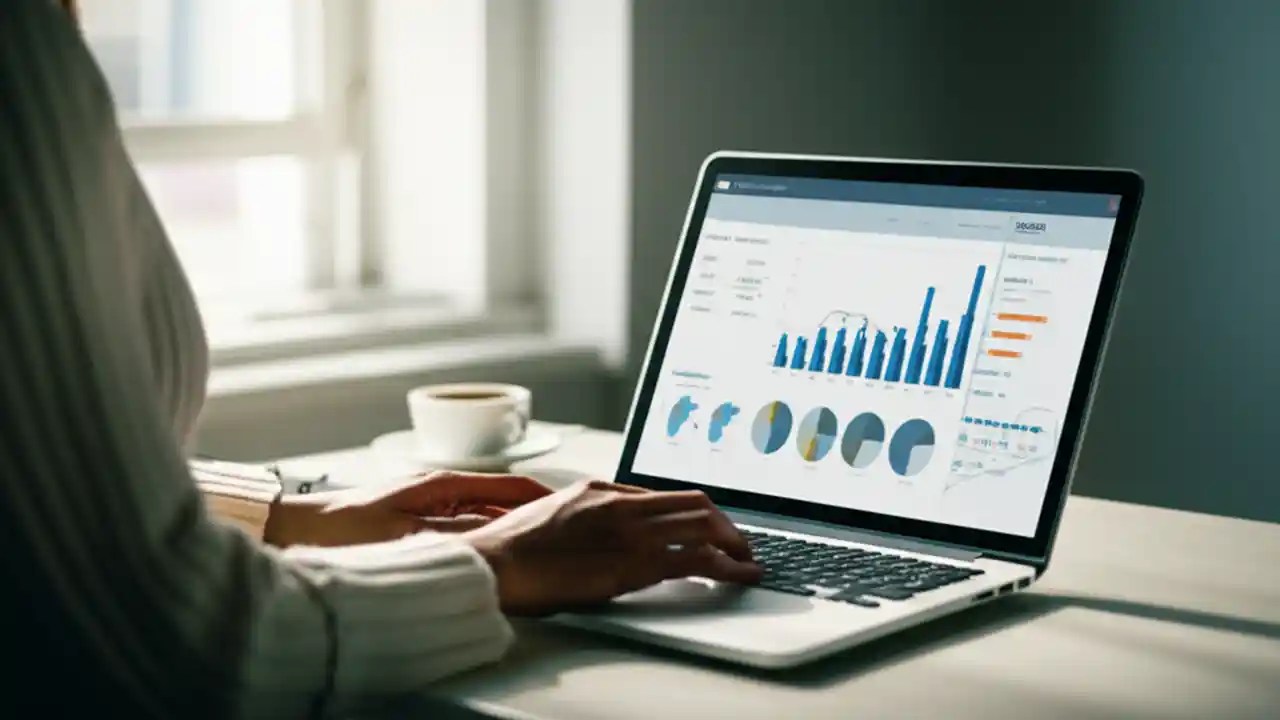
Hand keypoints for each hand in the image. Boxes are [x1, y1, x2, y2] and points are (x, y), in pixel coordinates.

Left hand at [265, 471, 553, 547]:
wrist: (301, 527)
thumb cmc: (346, 527)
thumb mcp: (408, 532)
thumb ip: (457, 532)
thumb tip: (501, 533)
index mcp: (446, 483)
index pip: (512, 484)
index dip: (546, 495)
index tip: (574, 505)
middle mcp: (444, 487)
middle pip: (506, 498)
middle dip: (537, 512)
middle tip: (567, 530)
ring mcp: (434, 501)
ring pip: (490, 512)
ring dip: (514, 525)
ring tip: (542, 543)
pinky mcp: (423, 516)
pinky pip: (471, 523)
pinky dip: (491, 533)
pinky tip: (498, 552)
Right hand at [462, 480, 761, 614]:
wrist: (497, 561)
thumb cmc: (514, 546)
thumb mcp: (554, 514)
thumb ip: (585, 516)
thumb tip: (601, 531)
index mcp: (602, 488)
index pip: (664, 494)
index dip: (694, 512)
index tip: (707, 526)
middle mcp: (623, 503)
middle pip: (694, 502)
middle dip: (725, 522)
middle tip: (739, 542)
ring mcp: (632, 531)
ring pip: (704, 526)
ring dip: (734, 544)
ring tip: (748, 560)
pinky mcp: (636, 563)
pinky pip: (695, 559)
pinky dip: (726, 566)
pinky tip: (739, 575)